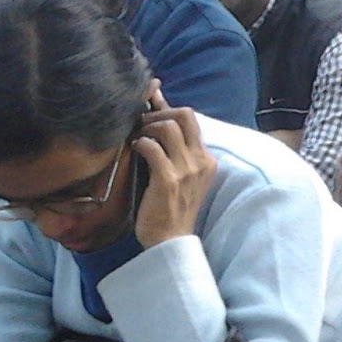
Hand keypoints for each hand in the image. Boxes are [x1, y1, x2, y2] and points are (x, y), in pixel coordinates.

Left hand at [132, 88, 217, 248]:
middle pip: (184, 114)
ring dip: (147, 127)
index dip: (166, 105)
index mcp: (206, 159)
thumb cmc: (171, 208)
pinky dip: (140, 144)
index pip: (190, 118)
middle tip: (142, 125)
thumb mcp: (180, 174)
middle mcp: (201, 161)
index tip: (150, 100)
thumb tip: (157, 118)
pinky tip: (134, 151)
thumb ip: (173, 148)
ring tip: (137, 138)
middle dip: (159, 112)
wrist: (170, 241)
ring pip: (168, 127)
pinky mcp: (169, 180)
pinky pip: (152, 147)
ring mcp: (187, 170)